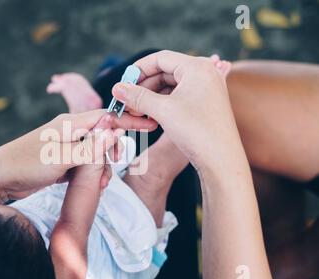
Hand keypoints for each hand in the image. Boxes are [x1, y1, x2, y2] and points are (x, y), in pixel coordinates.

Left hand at [0, 109, 155, 202]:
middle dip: (111, 152)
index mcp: (70, 123)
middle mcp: (68, 130)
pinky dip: (91, 171)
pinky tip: (92, 184)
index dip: (127, 121)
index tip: (149, 124)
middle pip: (102, 135)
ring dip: (101, 166)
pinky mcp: (60, 159)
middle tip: (114, 167)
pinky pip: (84, 162)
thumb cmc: (27, 165)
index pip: (105, 117)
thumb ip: (89, 147)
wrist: (0, 178)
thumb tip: (114, 132)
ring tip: (100, 183)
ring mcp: (64, 145)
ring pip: (94, 151)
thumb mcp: (61, 158)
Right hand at [112, 50, 244, 171]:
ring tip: (137, 112)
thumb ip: (137, 96)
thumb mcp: (162, 110)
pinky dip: (163, 103)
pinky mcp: (205, 102)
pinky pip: (179, 95)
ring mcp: (207, 88)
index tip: (123, 82)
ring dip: (151, 96)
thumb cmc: (197, 131)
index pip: (160, 58)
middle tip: (127, 101)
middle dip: (144, 86)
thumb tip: (117, 88)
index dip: (138, 69)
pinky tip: (151, 115)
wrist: (221, 160)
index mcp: (197, 67)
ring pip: (171, 85)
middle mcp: (205, 73)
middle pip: (165, 70)